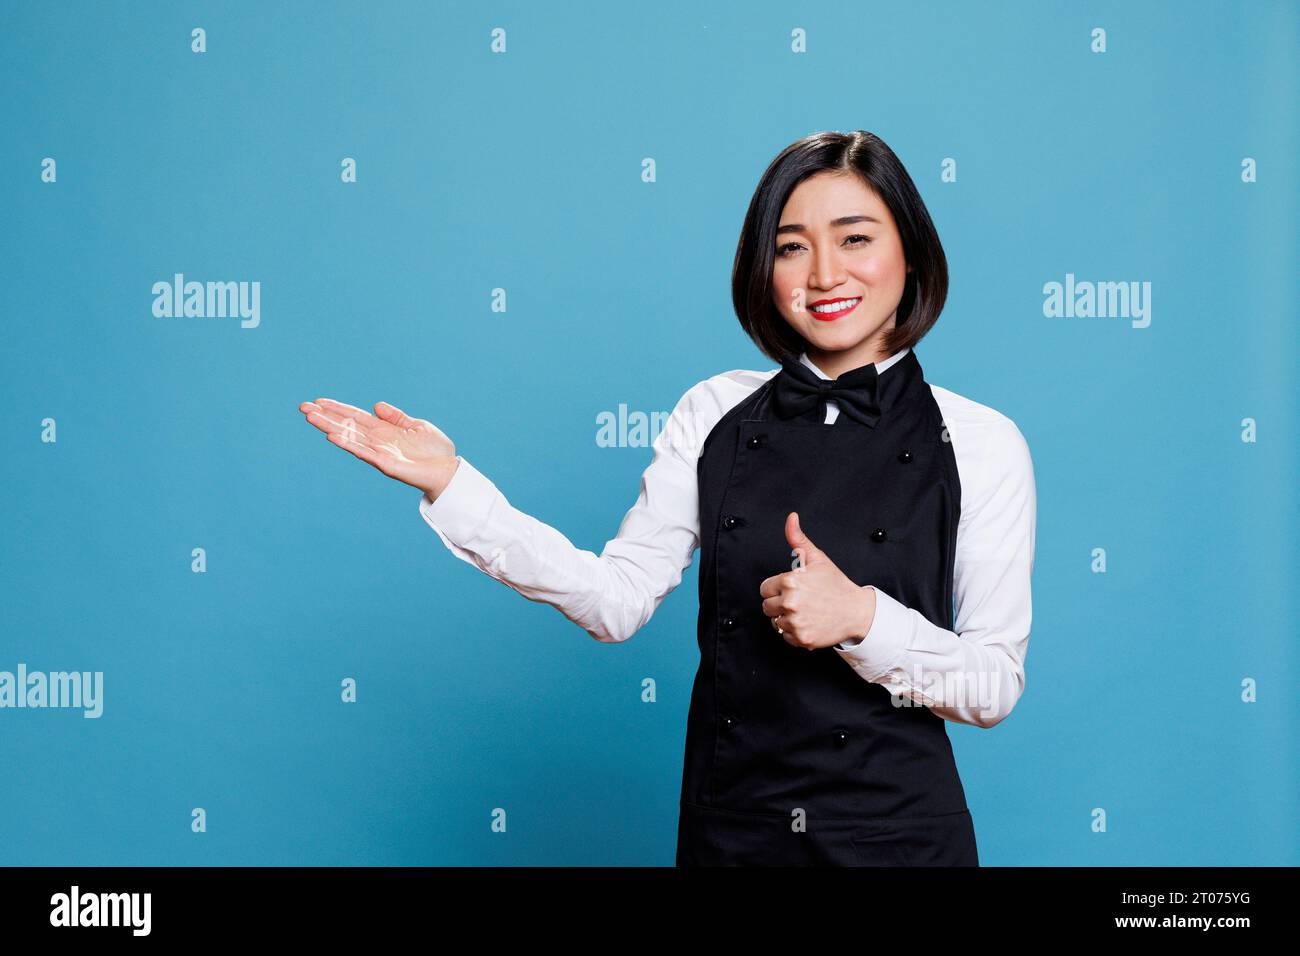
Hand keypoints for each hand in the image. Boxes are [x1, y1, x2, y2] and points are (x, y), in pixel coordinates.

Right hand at [298, 397, 459, 498]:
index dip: (337, 408)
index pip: (354, 417)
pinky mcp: (385, 464)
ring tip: (310, 418)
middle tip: (302, 408)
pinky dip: (348, 444)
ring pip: (349, 437)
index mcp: (384, 430)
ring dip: (329, 427)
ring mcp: (379, 453)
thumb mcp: (417, 425)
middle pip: (346, 426)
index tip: (318, 401)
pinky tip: (333, 436)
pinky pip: (363, 452)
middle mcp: (377, 441)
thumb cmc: (436, 451)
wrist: (449, 470)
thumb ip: (396, 417)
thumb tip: (376, 405)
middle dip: (324, 417)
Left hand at [758, 511, 876, 650]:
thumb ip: (798, 539)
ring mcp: (795, 622)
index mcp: (790, 581)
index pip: (764, 589)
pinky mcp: (801, 639)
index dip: (777, 588)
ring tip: (805, 612)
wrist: (856, 611)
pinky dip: (794, 632)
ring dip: (786, 619)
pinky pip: (785, 636)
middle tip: (800, 601)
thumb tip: (791, 518)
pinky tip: (808, 623)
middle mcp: (790, 603)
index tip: (792, 589)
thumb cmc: (836, 585)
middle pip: (767, 607)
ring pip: (775, 622)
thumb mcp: (817, 559)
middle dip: (779, 604)